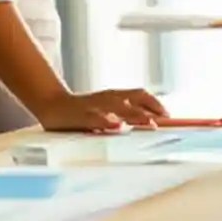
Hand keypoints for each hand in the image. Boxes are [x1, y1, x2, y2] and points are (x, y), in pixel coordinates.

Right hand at [32, 89, 168, 131]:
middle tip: (164, 120)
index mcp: (115, 96)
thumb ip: (124, 115)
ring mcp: (95, 105)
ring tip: (148, 122)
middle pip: (133, 99)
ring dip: (134, 114)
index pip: (140, 94)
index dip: (155, 103)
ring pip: (117, 107)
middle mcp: (108, 98)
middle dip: (150, 109)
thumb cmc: (82, 110)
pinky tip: (115, 126)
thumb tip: (149, 123)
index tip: (169, 115)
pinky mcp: (80, 115)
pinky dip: (106, 121)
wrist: (52, 104)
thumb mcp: (106, 110)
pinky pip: (94, 117)